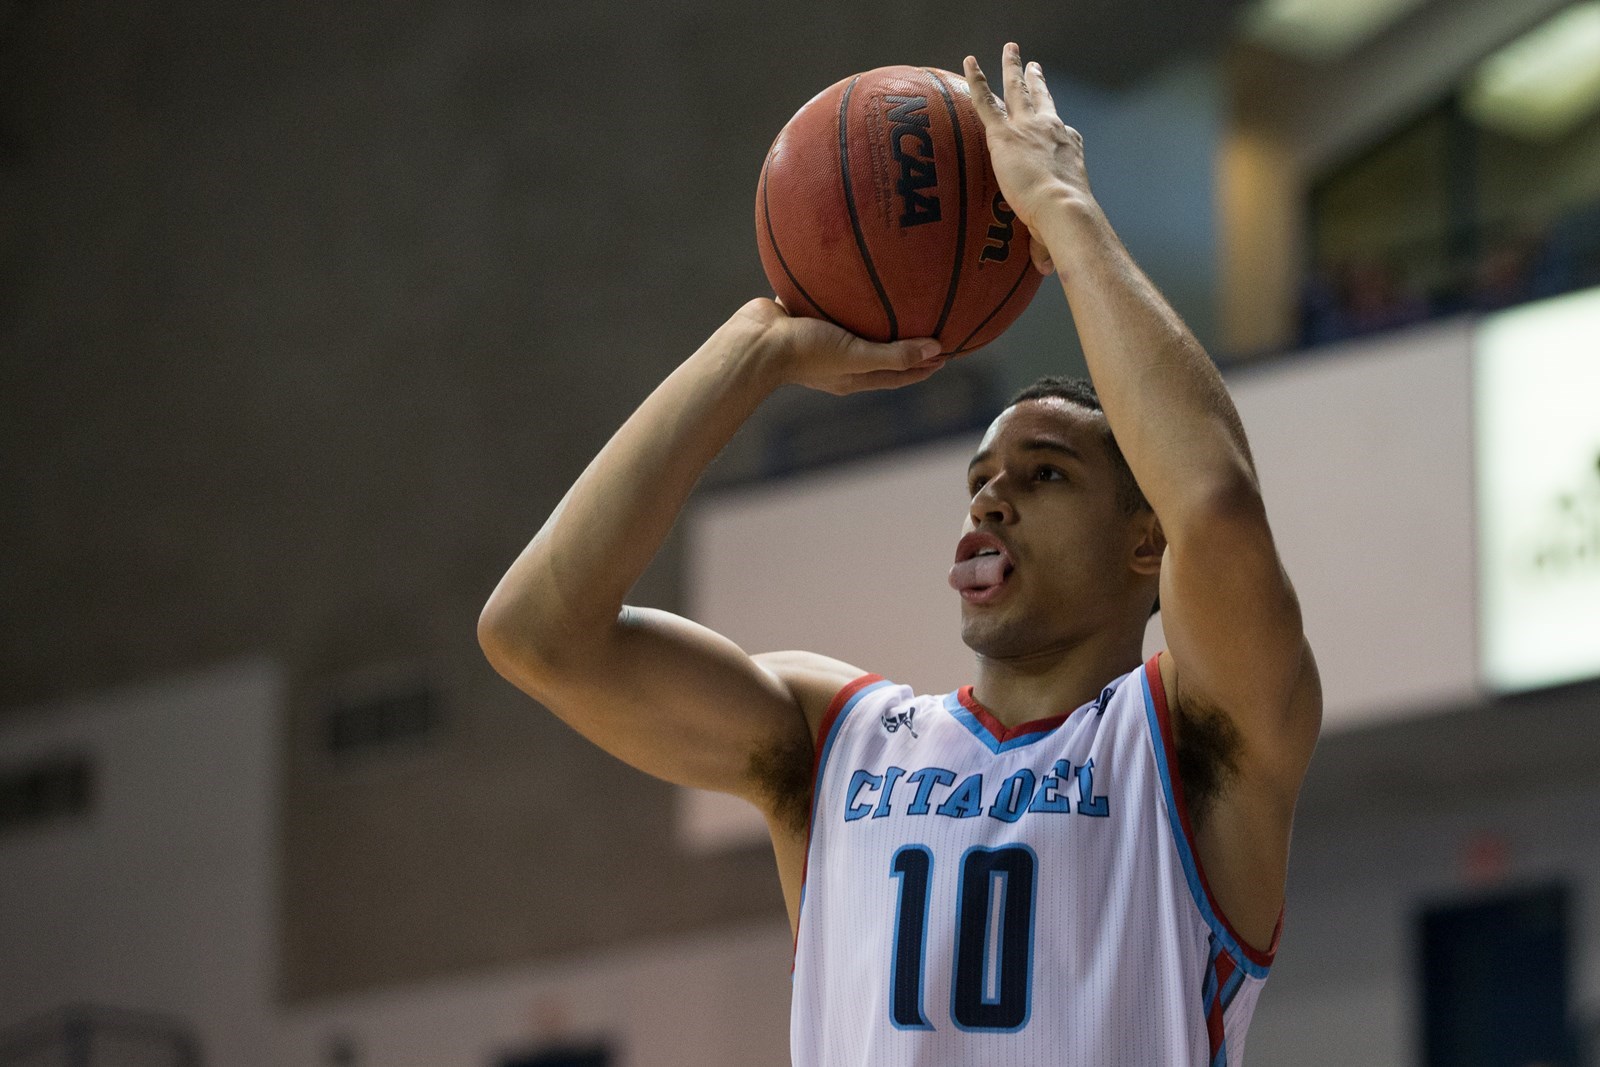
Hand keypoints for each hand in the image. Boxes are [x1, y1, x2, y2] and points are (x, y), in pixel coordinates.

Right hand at [729, 298, 945, 395]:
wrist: (754, 341)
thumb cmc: (805, 353)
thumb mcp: (855, 355)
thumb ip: (895, 354)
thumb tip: (938, 349)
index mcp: (854, 375)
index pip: (900, 373)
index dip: (926, 365)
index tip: (951, 349)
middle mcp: (841, 359)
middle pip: (883, 350)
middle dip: (909, 339)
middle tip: (934, 318)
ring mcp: (822, 337)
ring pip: (859, 324)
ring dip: (879, 313)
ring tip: (900, 290)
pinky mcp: (805, 315)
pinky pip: (833, 300)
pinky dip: (848, 289)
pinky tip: (857, 266)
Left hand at [963, 43, 1092, 273]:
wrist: (1062, 210)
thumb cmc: (1065, 226)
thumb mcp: (1056, 233)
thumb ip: (1045, 248)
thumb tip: (1047, 269)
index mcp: (1069, 150)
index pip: (1062, 133)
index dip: (1059, 128)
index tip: (1057, 122)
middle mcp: (1052, 130)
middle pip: (1043, 99)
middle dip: (1038, 81)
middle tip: (1033, 65)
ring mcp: (1029, 126)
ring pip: (1018, 89)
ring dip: (1013, 68)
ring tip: (1010, 50)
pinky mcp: (1005, 132)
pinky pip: (987, 98)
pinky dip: (977, 79)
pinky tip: (969, 63)